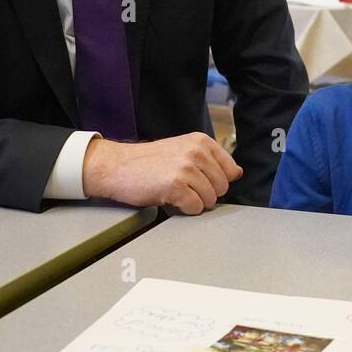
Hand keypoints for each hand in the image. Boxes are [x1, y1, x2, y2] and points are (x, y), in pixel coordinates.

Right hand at [83, 133, 243, 214]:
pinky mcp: (176, 185)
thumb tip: (237, 173)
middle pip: (222, 187)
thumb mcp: (182, 150)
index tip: (201, 182)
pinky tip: (171, 199)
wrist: (115, 166)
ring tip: (176, 192)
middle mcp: (196, 152)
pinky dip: (185, 209)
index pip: (231, 170)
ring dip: (194, 202)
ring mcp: (186, 168)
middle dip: (206, 193)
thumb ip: (209, 160)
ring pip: (210, 199)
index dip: (217, 182)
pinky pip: (196, 208)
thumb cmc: (147, 162)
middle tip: (184, 188)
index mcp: (201, 141)